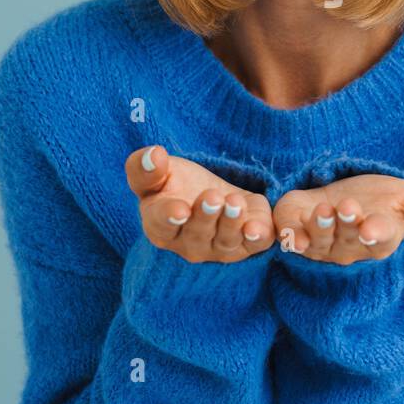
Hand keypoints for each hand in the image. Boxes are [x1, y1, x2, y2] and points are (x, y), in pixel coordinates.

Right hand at [125, 145, 275, 263]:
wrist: (211, 192)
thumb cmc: (176, 184)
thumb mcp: (157, 172)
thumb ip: (145, 167)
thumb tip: (153, 155)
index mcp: (160, 225)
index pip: (161, 224)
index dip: (169, 217)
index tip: (180, 209)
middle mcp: (188, 243)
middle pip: (197, 233)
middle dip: (206, 216)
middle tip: (213, 197)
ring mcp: (218, 248)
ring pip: (226, 240)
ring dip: (231, 223)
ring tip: (235, 203)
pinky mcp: (247, 244)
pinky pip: (254, 245)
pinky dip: (257, 238)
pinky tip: (258, 230)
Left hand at [272, 174, 403, 264]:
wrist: (347, 200)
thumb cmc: (384, 203)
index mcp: (378, 239)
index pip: (378, 240)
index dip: (375, 234)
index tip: (372, 229)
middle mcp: (349, 248)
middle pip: (347, 241)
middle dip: (346, 226)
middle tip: (347, 208)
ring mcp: (321, 245)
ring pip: (318, 242)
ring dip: (318, 228)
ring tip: (323, 210)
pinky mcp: (296, 233)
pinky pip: (291, 239)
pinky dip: (287, 237)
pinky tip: (286, 231)